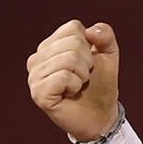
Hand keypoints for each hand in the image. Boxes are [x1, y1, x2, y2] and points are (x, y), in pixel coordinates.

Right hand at [27, 19, 120, 140]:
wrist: (101, 116)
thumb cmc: (100, 85)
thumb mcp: (108, 54)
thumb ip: (105, 35)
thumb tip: (90, 30)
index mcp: (50, 45)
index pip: (73, 27)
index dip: (89, 46)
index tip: (88, 63)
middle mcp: (37, 58)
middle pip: (73, 43)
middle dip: (88, 62)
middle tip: (83, 78)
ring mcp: (34, 76)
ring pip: (69, 59)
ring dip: (82, 75)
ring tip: (77, 85)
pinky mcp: (38, 92)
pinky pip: (63, 76)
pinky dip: (75, 85)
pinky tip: (70, 94)